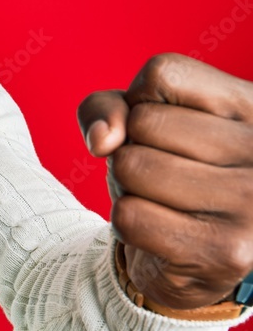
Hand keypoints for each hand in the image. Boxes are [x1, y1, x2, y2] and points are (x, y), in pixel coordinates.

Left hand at [77, 54, 252, 309]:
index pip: (163, 73)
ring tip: (164, 202)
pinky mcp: (228, 251)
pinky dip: (128, 224)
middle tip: (165, 174)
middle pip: (142, 122)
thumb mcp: (137, 122)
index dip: (139, 101)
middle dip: (131, 149)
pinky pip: (129, 217)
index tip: (165, 129)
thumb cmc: (169, 170)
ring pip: (131, 167)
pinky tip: (164, 233)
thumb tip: (102, 139)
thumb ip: (108, 107)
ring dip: (126, 188)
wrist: (194, 257)